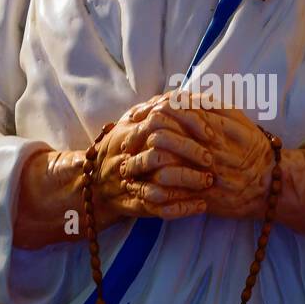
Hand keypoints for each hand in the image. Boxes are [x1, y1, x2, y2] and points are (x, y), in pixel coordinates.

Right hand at [96, 94, 212, 221]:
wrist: (94, 186)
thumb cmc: (120, 148)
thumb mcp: (129, 123)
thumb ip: (154, 108)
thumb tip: (188, 95)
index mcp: (128, 131)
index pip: (160, 118)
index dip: (188, 123)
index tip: (209, 133)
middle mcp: (127, 155)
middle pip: (160, 149)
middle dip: (189, 153)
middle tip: (210, 159)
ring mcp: (130, 180)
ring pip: (160, 179)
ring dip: (188, 180)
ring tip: (208, 181)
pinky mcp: (134, 203)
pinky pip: (160, 208)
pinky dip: (182, 207)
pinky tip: (200, 205)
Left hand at [121, 95, 272, 219]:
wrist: (269, 185)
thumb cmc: (252, 149)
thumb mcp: (239, 120)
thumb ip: (214, 106)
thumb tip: (185, 95)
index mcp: (216, 128)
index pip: (178, 111)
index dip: (157, 111)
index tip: (145, 113)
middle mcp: (208, 150)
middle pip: (165, 136)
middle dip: (143, 136)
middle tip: (130, 138)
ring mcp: (205, 174)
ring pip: (164, 165)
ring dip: (144, 162)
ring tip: (133, 161)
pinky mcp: (203, 197)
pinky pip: (173, 193)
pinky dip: (155, 188)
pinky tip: (144, 184)